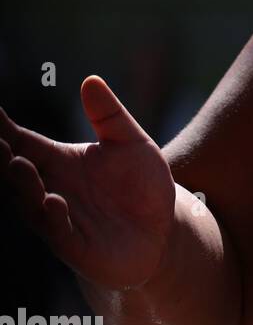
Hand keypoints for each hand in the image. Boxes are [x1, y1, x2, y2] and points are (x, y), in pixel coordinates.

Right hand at [0, 76, 175, 290]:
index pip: (19, 140)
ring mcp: (58, 218)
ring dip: (24, 183)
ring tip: (19, 163)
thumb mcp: (132, 144)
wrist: (164, 231)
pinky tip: (53, 201)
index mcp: (56, 161)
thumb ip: (109, 115)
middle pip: (14, 170)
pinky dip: (53, 217)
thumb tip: (91, 80)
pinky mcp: (75, 245)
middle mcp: (48, 188)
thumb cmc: (141, 186)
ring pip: (30, 201)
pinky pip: (58, 231)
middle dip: (1, 155)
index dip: (1, 127)